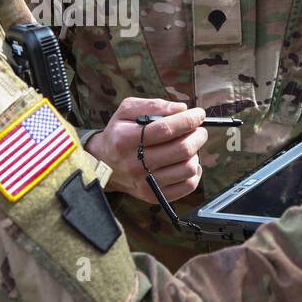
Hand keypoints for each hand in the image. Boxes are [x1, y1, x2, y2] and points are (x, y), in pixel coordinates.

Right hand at [85, 98, 207, 203]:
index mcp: (125, 139)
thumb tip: (181, 109)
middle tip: (198, 130)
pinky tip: (186, 161)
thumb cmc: (119, 133)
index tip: (198, 114)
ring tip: (189, 145)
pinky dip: (194, 172)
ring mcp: (144, 183)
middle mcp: (134, 164)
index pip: (165, 129)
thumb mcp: (126, 111)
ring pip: (188, 168)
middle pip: (181, 149)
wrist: (103, 163)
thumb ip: (153, 105)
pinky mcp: (154, 196)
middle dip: (198, 135)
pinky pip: (187, 186)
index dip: (187, 120)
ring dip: (196, 153)